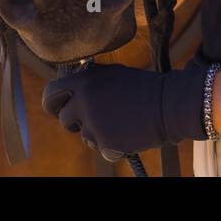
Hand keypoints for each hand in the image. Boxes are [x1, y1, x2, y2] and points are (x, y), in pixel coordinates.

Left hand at [41, 60, 210, 158]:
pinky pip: (101, 147)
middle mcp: (85, 102)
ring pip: (84, 135)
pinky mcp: (106, 144)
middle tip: (92, 117)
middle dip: (74, 121)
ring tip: (120, 120)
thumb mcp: (113, 74)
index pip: (51, 93)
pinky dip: (112, 144)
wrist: (170, 105)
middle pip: (64, 119)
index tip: (58, 106)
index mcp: (85, 81)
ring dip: (96, 132)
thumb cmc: (143, 86)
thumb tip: (70, 86)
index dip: (53, 102)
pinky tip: (127, 132)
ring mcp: (94, 125)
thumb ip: (89, 80)